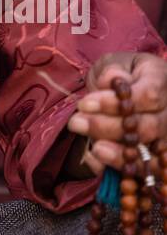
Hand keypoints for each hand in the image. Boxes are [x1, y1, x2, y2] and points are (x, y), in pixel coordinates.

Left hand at [65, 51, 166, 176]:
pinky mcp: (157, 157)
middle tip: (77, 123)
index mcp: (162, 80)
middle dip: (109, 127)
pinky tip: (99, 162)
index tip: (84, 104)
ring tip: (94, 148)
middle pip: (148, 127)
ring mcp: (166, 137)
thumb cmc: (123, 73)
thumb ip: (113, 72)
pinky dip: (121, 168)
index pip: (147, 95)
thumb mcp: (116, 62)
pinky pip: (144, 171)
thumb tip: (109, 84)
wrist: (134, 86)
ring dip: (119, 154)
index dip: (115, 103)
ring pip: (150, 153)